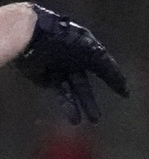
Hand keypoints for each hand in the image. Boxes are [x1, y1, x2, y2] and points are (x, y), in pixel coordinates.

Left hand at [14, 5, 128, 123]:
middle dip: (89, 101)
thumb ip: (110, 71)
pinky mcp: (42, 78)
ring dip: (77, 106)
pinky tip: (74, 117)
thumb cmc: (66, 40)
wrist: (34, 37)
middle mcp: (71, 60)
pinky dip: (67, 105)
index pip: (102, 67)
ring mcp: (56, 70)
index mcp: (86, 49)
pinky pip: (57, 93)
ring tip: (85, 121)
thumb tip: (124, 89)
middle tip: (96, 119)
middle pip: (83, 85)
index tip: (123, 94)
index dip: (112, 80)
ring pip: (70, 91)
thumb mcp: (95, 54)